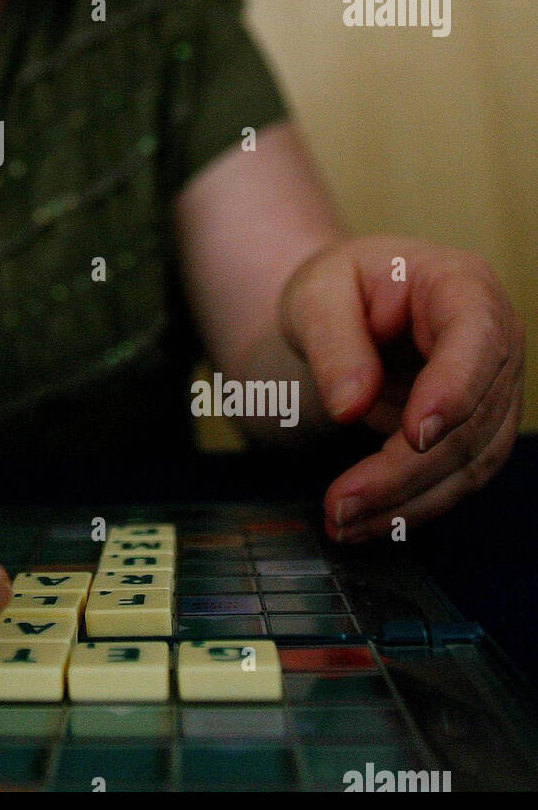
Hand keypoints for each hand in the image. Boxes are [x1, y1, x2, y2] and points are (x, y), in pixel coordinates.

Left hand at [279, 236, 523, 541]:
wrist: (346, 308)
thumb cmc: (339, 287)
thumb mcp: (316, 293)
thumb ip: (332, 340)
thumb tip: (349, 406)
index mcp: (463, 287)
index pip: (477, 340)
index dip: (454, 391)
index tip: (414, 435)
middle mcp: (494, 343)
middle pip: (472, 419)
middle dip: (406, 469)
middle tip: (342, 502)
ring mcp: (491, 392)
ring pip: (467, 463)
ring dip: (405, 502)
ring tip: (341, 522)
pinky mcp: (474, 433)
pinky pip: (451, 480)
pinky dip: (407, 506)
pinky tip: (362, 522)